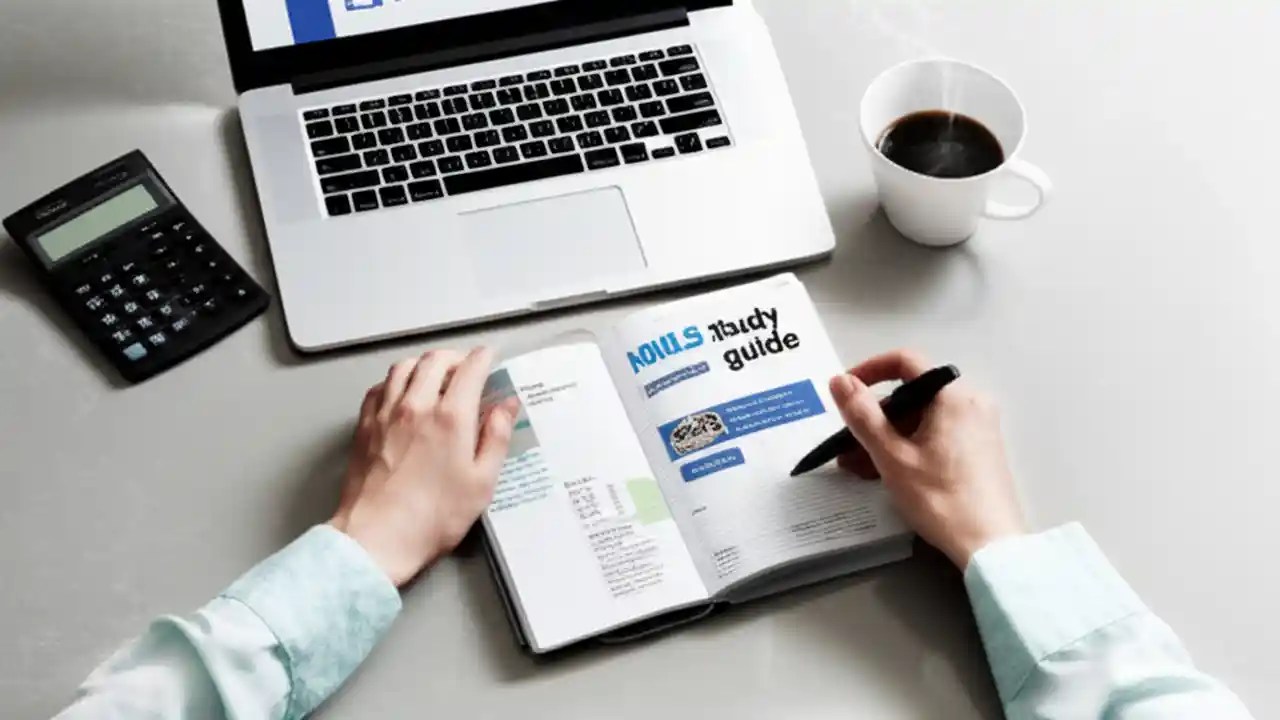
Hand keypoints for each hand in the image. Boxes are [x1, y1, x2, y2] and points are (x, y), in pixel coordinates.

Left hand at [330, 348, 517, 586]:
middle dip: (455, 357)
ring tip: (435, 375)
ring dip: (424, 364)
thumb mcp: (482, 482)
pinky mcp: (364, 426)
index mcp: (451, 416)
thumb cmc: (435, 516)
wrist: (376, 537)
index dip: (484, 357)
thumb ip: (497, 437)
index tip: (490, 357)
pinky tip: (402, 393)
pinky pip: (380, 387)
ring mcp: (386, 413)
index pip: (470, 368)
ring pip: (404, 367)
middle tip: (466, 368)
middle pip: (435, 360)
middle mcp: (416, 404)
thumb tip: (507, 405)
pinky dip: (395, 380)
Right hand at [828, 350, 1026, 568]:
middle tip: (846, 442)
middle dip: (874, 418)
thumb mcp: (892, 456)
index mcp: (954, 396)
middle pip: (912, 395)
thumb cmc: (942, 500)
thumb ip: (862, 415)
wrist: (991, 545)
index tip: (845, 391)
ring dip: (887, 437)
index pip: (905, 362)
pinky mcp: (979, 450)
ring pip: (921, 419)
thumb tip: (840, 382)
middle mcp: (971, 403)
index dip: (869, 371)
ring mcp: (978, 427)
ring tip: (857, 465)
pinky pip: (936, 436)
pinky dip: (909, 447)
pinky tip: (885, 471)